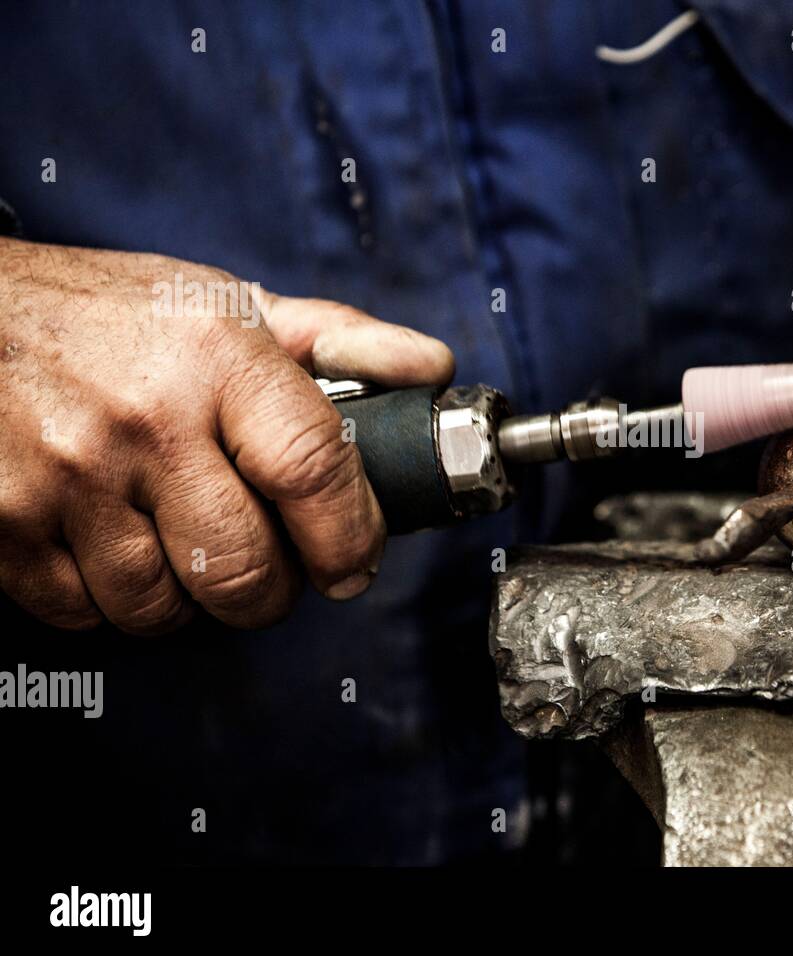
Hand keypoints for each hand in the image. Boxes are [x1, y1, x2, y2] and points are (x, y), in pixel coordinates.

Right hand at [0, 237, 453, 633]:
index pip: (314, 472)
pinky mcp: (6, 527)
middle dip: (274, 589)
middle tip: (271, 567)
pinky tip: (116, 544)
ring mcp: (69, 479)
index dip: (351, 536)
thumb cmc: (106, 311)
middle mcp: (146, 420)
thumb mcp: (229, 302)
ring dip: (190, 598)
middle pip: (247, 569)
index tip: (356, 560)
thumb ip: (339, 340)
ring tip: (182, 542)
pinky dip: (113, 599)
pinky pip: (88, 614)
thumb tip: (428, 369)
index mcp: (218, 358)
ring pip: (167, 608)